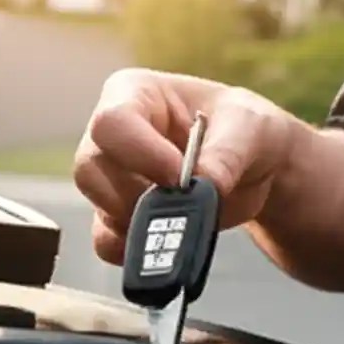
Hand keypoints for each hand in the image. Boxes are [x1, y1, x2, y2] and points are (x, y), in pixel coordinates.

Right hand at [73, 68, 300, 263]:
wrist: (252, 169)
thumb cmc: (242, 130)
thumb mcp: (249, 127)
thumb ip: (229, 152)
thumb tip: (207, 182)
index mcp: (134, 94)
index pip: (112, 124)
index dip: (142, 154)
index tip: (181, 176)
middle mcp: (111, 136)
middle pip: (91, 170)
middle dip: (138, 195)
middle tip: (183, 201)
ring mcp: (111, 179)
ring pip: (99, 208)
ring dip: (143, 222)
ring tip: (185, 215)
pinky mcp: (119, 217)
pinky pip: (107, 242)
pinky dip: (136, 250)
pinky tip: (170, 239)